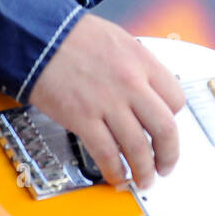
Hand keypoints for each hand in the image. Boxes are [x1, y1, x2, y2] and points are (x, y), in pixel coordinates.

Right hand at [28, 13, 185, 189]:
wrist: (39, 36)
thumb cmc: (73, 36)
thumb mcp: (118, 41)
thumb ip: (136, 67)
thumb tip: (146, 92)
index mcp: (142, 61)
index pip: (176, 100)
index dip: (173, 119)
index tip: (166, 129)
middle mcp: (131, 83)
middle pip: (165, 129)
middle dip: (168, 155)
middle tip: (165, 166)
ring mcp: (108, 103)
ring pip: (139, 148)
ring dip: (144, 171)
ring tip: (143, 179)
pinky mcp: (83, 118)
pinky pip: (107, 154)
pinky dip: (115, 171)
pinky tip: (117, 176)